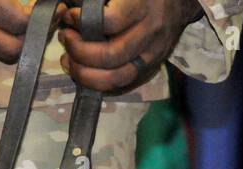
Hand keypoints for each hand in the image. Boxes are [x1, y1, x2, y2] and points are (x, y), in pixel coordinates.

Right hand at [0, 0, 42, 63]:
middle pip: (11, 50)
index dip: (42, 20)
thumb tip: (40, 2)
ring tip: (30, 23)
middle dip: (33, 39)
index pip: (19, 25)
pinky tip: (9, 21)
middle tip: (46, 21)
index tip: (55, 8)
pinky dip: (1, 36)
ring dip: (18, 42)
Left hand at [58, 0, 203, 93]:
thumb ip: (97, 0)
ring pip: (117, 78)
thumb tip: (63, 11)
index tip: (70, 17)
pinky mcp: (151, 70)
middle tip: (67, 40)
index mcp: (143, 6)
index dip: (83, 22)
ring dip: (86, 75)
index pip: (110, 22)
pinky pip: (123, 87)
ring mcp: (152, 55)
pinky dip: (99, 86)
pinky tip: (85, 74)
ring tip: (70, 61)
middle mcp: (150, 33)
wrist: (179, 3)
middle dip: (80, 53)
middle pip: (111, 56)